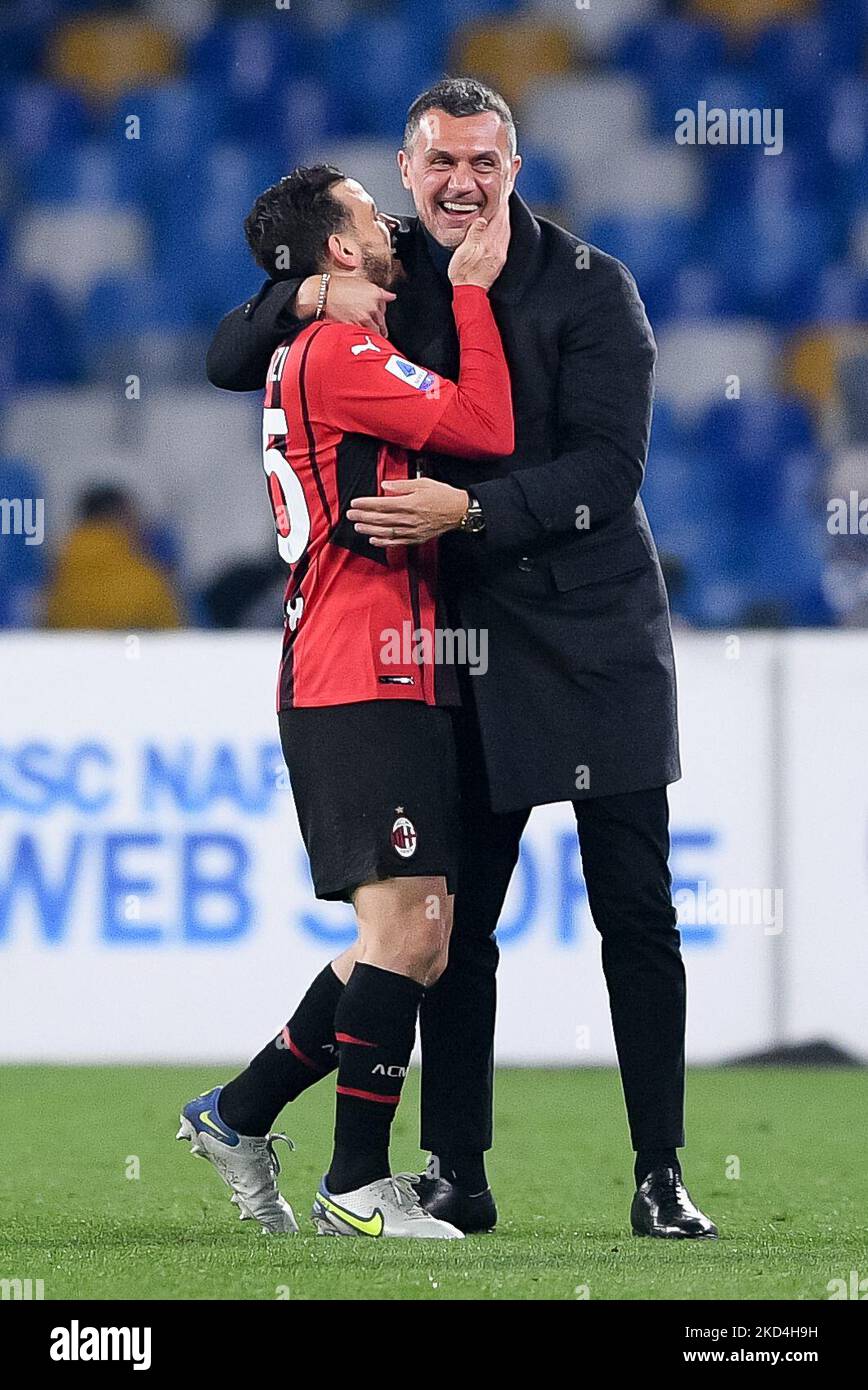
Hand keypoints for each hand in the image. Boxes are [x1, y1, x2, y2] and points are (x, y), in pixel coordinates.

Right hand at [295, 276, 395, 336]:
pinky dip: (364, 338)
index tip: (379, 317)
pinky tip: (363, 340)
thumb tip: (392, 296)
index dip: (381, 313)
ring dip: (376, 336)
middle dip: (382, 328)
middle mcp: (371, 307)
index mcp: (375, 294)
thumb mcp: (361, 283)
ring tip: (376, 341)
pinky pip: (363, 336)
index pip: (384, 307)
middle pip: (382, 322)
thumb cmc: (338, 286)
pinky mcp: (354, 327)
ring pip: (375, 331)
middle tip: (382, 333)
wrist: (322, 294)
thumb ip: (379, 291)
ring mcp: (363, 318)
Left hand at [347, 478, 469, 546]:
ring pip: (386, 532)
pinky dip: (383, 542)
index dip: (366, 504)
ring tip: (357, 527)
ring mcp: (413, 530)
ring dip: (369, 530)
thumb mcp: (423, 483)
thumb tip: (384, 486)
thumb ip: (402, 485)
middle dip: (363, 517)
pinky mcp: (416, 538)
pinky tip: (373, 540)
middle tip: (350, 515)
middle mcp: (410, 518)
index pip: (383, 504)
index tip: (355, 503)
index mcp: (411, 503)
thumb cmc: (442, 495)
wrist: (459, 511)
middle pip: (381, 519)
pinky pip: (397, 542)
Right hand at [448, 203, 510, 289]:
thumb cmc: (462, 274)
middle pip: (504, 223)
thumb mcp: (463, 252)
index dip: (499, 204)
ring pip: (506, 230)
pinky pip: (505, 239)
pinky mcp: (500, 259)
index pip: (497, 218)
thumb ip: (474, 235)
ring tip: (502, 207)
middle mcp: (497, 248)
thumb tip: (482, 219)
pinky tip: (502, 226)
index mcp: (488, 243)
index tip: (499, 193)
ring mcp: (500, 254)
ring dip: (505, 218)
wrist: (470, 292)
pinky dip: (504, 229)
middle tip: (502, 196)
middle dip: (503, 208)